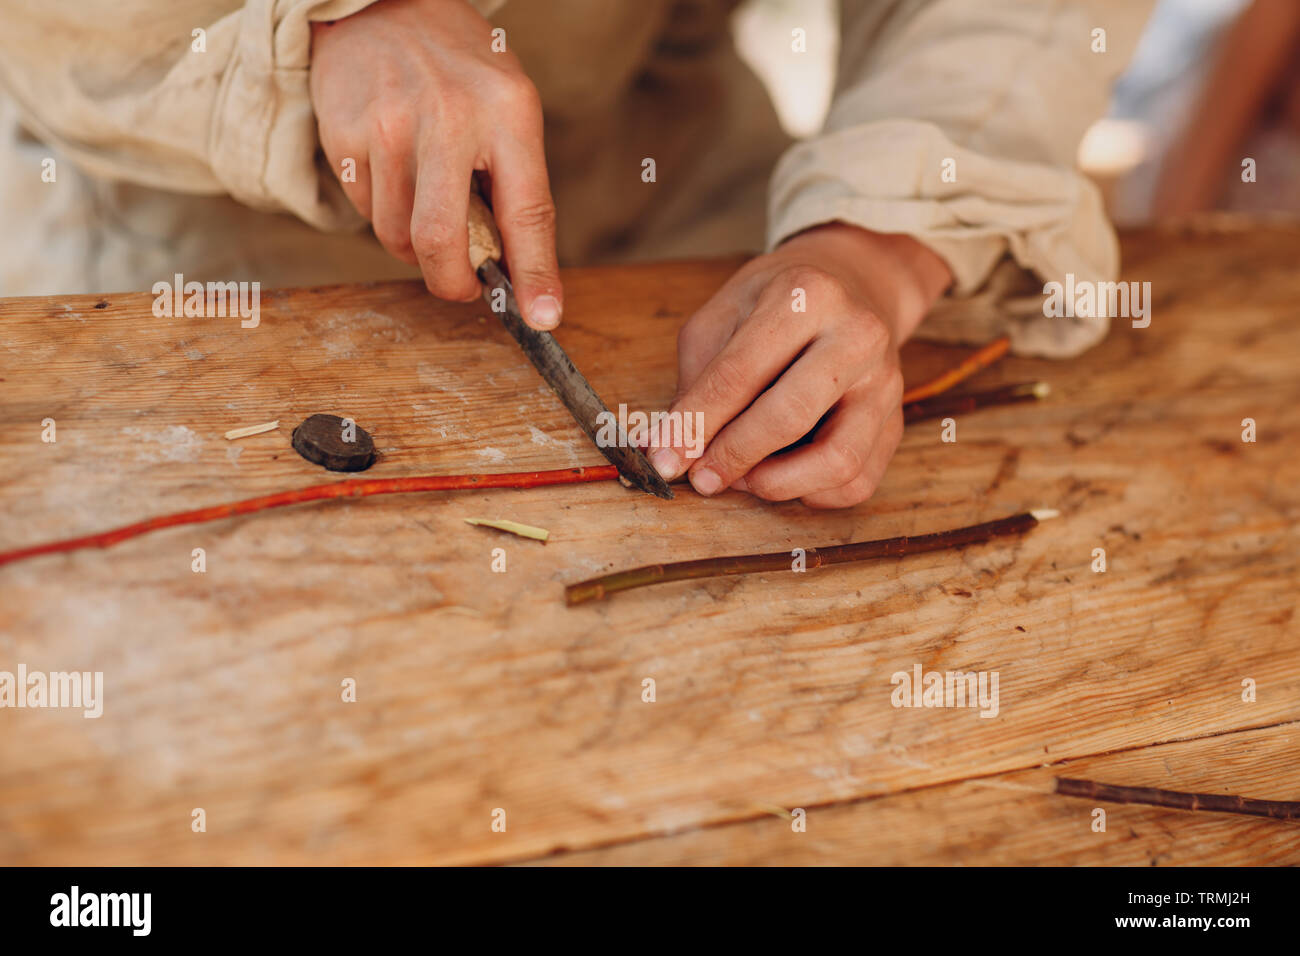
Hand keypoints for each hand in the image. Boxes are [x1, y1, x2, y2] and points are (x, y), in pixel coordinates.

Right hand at [309, 0, 561, 328]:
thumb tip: (516, 275)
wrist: (381, 5)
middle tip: (461, 287)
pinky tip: (392, 169)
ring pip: (398, 235)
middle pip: (443, 240)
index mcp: (508, 113)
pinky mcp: (346, 134)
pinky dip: (382, 210)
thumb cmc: (458, 70)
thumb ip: (515, 186)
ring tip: (424, 198)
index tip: (541, 317)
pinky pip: (365, 211)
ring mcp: (390, 125)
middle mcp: (450, 117)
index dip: (535, 274)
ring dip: (413, 243)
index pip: (528, 212)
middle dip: (452, 282)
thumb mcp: (508, 109)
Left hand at [650, 224, 951, 507]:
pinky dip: (812, 494)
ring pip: (837, 460)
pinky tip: (783, 476)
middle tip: (701, 478)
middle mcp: (857, 335)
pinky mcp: (896, 419)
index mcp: (807, 296)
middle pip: (791, 415)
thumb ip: (697, 380)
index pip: (741, 372)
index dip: (696, 423)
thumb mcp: (724, 316)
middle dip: (734, 456)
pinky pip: (857, 481)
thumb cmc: (778, 302)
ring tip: (743, 477)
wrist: (853, 285)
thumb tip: (669, 447)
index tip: (664, 458)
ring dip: (778, 483)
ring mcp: (885, 381)